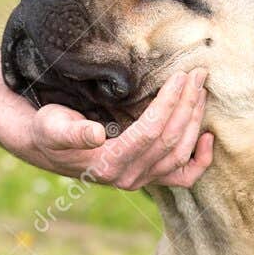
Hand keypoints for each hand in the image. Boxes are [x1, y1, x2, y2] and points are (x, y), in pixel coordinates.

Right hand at [0, 68, 214, 189]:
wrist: (45, 146)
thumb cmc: (48, 129)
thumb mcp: (51, 126)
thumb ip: (72, 132)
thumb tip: (95, 134)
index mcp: (107, 163)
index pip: (149, 132)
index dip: (168, 104)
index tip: (181, 76)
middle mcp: (128, 176)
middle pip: (169, 140)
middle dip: (187, 106)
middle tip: (198, 75)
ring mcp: (141, 179)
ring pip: (179, 154)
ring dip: (194, 121)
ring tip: (201, 91)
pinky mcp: (148, 177)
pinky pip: (182, 177)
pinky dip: (199, 160)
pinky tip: (207, 138)